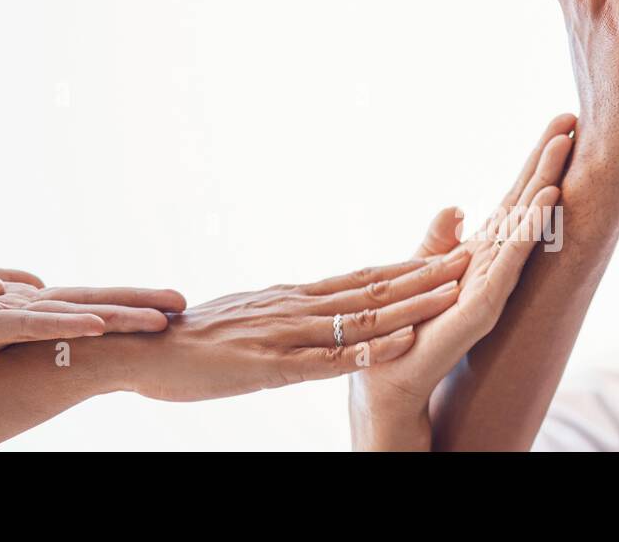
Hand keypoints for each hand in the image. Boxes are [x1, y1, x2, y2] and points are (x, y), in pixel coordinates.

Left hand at [0, 256, 185, 351]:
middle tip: (184, 307)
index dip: (121, 296)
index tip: (166, 296)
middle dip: (131, 310)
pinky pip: (20, 326)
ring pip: (62, 322)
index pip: (75, 297)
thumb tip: (32, 280)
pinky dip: (62, 324)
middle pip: (80, 310)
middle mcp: (5, 320)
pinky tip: (97, 321)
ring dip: (112, 320)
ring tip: (158, 319)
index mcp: (5, 304)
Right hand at [112, 247, 468, 402]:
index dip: (409, 266)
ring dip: (410, 303)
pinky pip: (324, 360)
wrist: (143, 347)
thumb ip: (285, 313)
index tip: (450, 253)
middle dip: (426, 273)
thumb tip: (314, 305)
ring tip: (454, 289)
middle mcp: (296, 306)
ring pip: (360, 317)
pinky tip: (396, 347)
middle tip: (474, 254)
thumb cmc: (193, 340)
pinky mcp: (268, 364)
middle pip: (373, 288)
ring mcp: (284, 333)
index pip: (364, 278)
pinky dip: (364, 352)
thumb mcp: (250, 319)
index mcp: (294, 298)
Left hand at [348, 116, 570, 446]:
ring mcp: (495, 283)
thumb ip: (441, 240)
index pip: (515, 200)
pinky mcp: (484, 305)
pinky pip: (510, 260)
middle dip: (548, 163)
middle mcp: (497, 264)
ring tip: (562, 152)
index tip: (558, 126)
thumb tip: (456, 207)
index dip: (535, 164)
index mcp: (484, 253)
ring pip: (526, 227)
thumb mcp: (424, 270)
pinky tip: (543, 203)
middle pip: (528, 204)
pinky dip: (528, 230)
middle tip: (570, 120)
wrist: (392, 376)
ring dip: (544, 187)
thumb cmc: (411, 327)